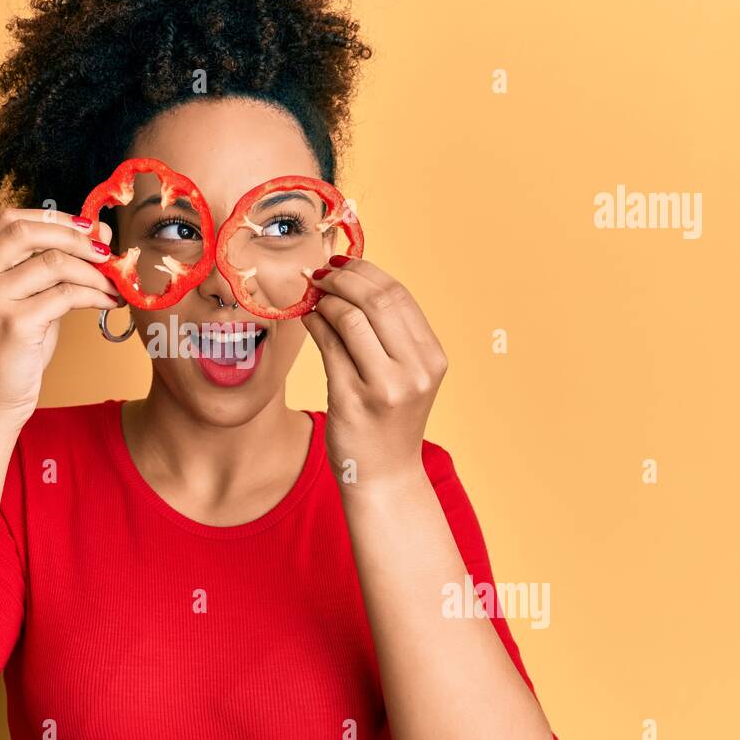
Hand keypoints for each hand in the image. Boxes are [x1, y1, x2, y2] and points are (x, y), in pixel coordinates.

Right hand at [0, 208, 119, 431]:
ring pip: (54, 263)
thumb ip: (52, 269)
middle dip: (75, 236)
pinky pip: (66, 295)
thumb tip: (99, 234)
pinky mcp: (13, 324)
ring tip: (113, 285)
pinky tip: (109, 303)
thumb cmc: (10, 355)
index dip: (54, 219)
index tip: (88, 229)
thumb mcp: (26, 303)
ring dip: (94, 272)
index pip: (10, 221)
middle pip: (27, 232)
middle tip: (106, 252)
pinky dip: (95, 295)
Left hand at [301, 257, 447, 487]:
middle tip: (319, 273)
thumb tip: (348, 281)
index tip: (341, 262)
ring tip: (311, 296)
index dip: (367, 271)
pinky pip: (329, 345)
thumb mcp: (403, 376)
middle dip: (343, 278)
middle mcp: (416, 370)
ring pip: (351, 318)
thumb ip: (387, 334)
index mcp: (433, 358)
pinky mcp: (353, 400)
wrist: (384, 477)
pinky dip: (315, 324)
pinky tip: (307, 318)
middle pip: (378, 300)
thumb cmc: (388, 423)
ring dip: (326, 299)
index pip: (400, 296)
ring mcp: (386, 386)